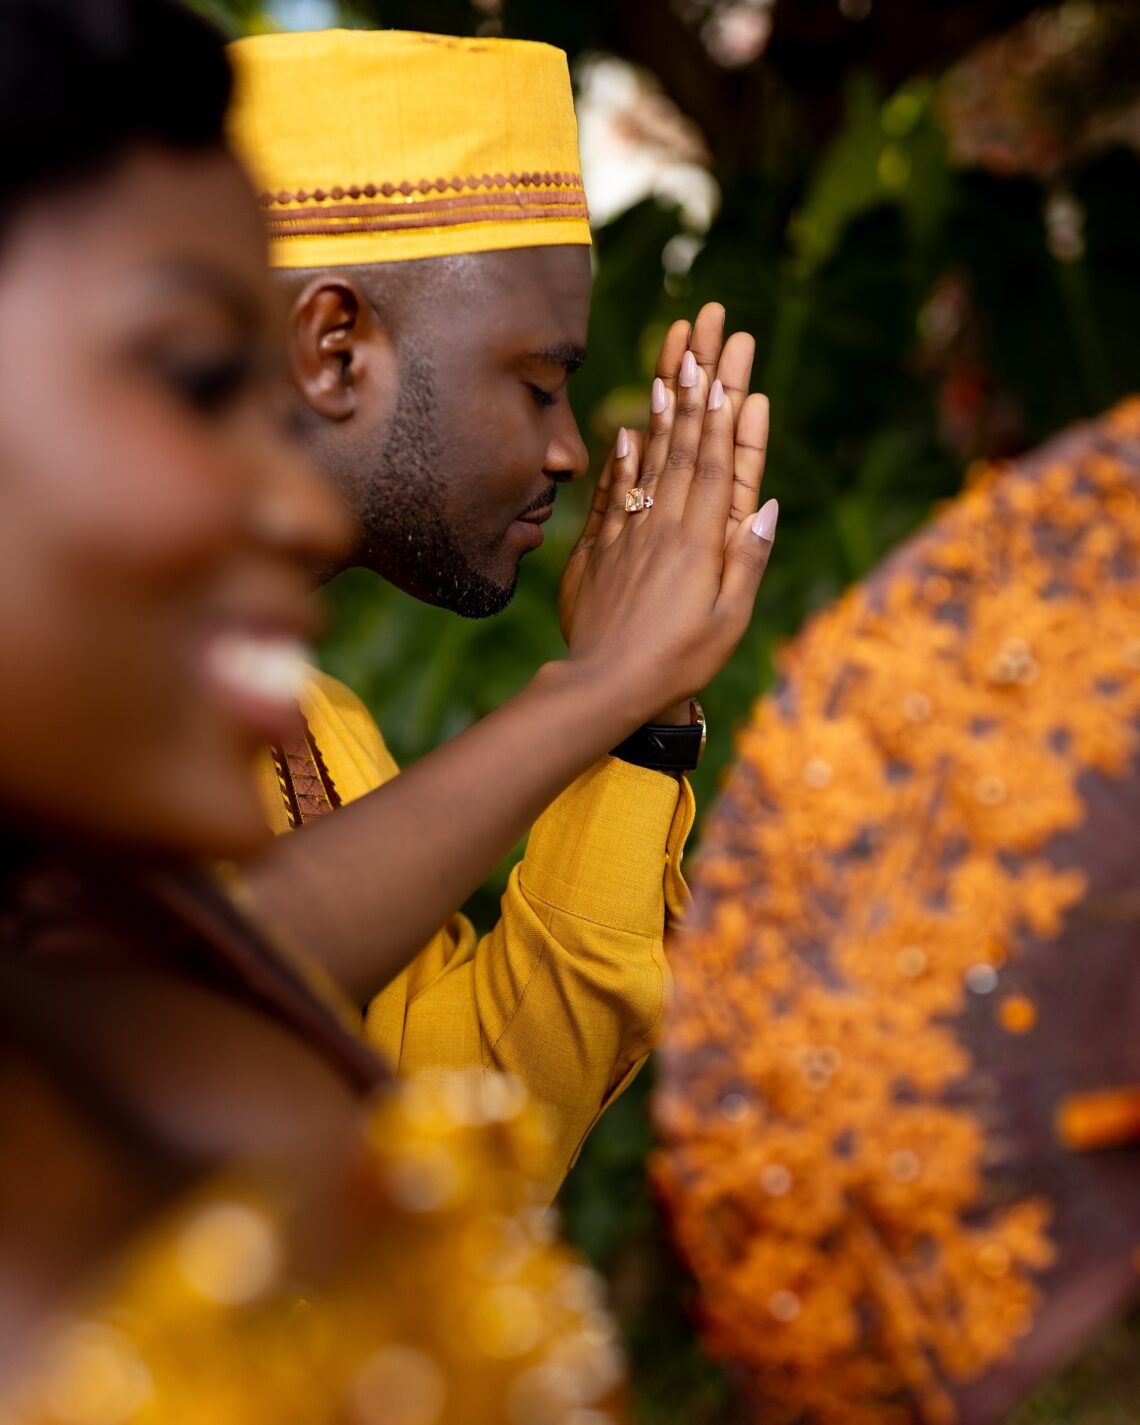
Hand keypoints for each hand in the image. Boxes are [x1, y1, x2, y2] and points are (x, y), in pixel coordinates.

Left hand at [563, 341, 775, 724]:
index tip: (724, 368)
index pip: (712, 463)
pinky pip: (612, 496)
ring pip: (647, 462)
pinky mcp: (600, 551)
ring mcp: (627, 535)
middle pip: (682, 447)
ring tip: (670, 366)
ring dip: (661, 411)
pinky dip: (621, 461)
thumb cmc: (678, 661)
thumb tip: (763, 504)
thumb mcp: (727, 619)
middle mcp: (662, 527)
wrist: (604, 687)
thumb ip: (746, 559)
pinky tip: (627, 430)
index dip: (720, 413)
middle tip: (702, 340)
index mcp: (699, 542)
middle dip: (695, 391)